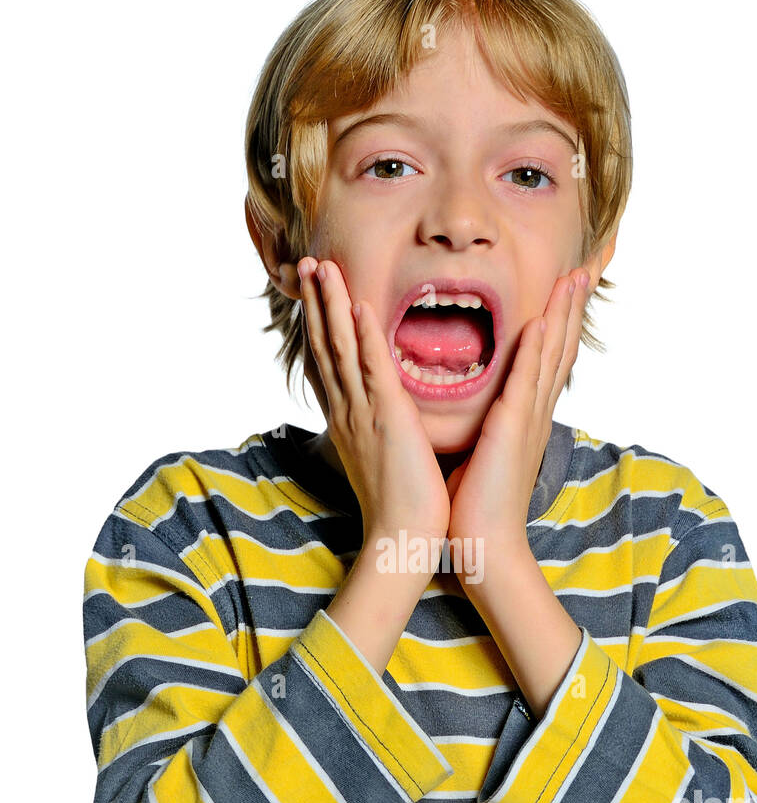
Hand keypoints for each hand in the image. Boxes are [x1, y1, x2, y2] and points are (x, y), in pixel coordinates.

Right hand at [298, 256, 451, 559]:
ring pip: (341, 348)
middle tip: (307, 264)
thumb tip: (384, 415)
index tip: (312, 294)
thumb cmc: (402, 505)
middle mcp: (347, 412)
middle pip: (325, 346)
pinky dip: (364, 336)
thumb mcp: (383, 457)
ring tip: (321, 266)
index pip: (327, 364)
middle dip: (315, 303)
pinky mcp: (387, 419)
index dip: (318, 326)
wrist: (403, 539)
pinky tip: (357, 305)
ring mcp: (363, 414)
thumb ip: (380, 429)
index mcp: (348, 420)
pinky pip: (372, 369)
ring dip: (330, 304)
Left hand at [446, 268, 591, 555]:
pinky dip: (535, 350)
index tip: (568, 287)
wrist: (485, 546)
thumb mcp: (484, 453)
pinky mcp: (511, 432)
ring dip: (562, 315)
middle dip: (572, 307)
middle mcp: (534, 414)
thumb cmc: (477, 506)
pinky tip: (541, 322)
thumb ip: (488, 426)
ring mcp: (527, 421)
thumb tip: (480, 412)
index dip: (560, 322)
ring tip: (573, 278)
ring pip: (550, 356)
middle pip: (560, 348)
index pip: (548, 359)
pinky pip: (525, 383)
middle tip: (585, 268)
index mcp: (526, 418)